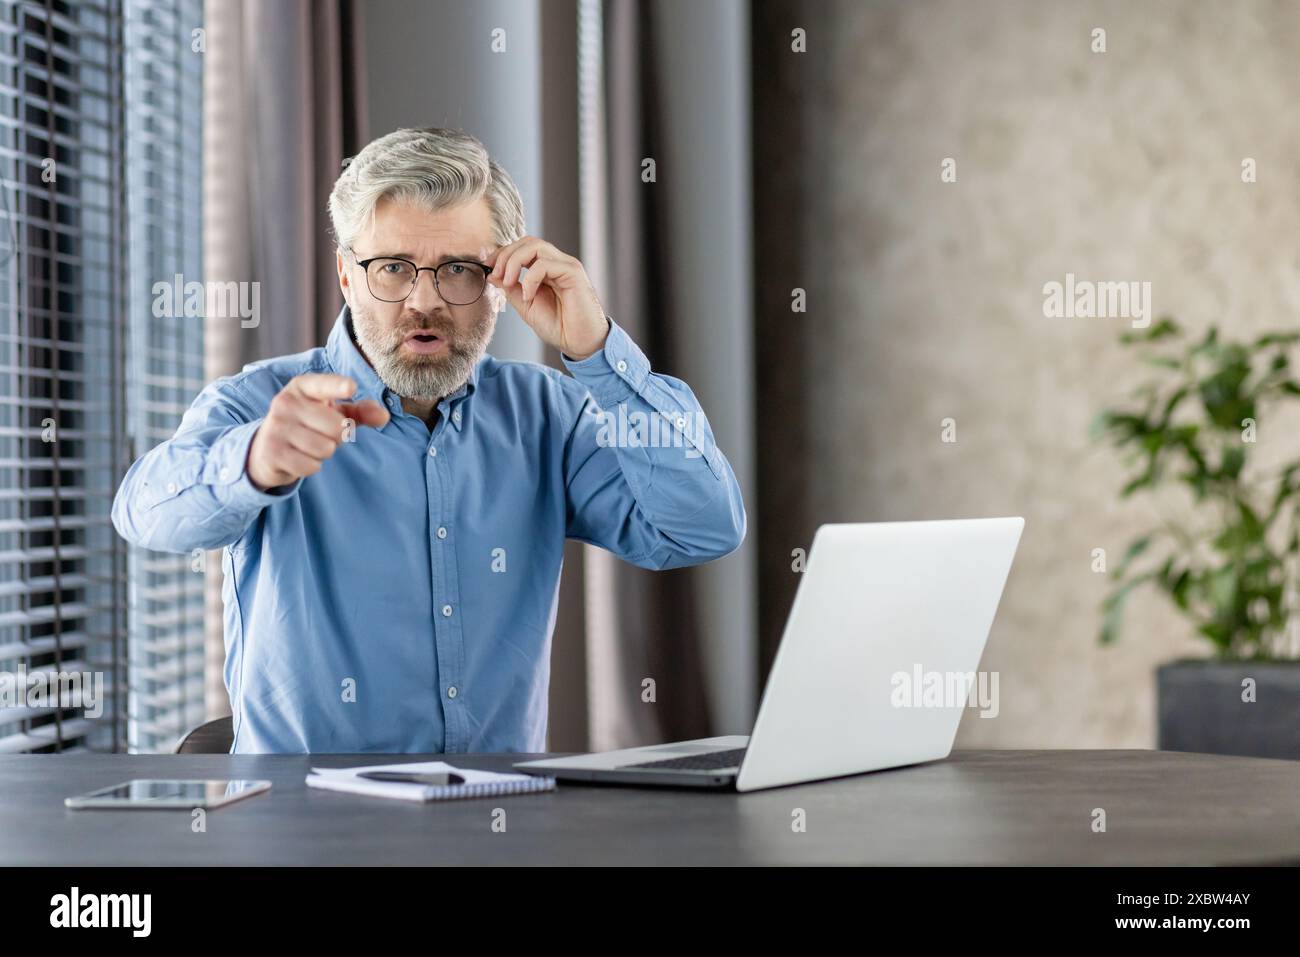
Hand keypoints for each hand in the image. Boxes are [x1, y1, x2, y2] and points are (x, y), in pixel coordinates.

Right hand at [246, 373, 389, 490]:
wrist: (266, 449)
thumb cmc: (308, 424)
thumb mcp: (332, 412)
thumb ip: (360, 412)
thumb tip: (384, 416)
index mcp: (302, 387)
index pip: (323, 384)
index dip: (338, 386)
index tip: (351, 388)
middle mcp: (285, 402)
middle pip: (337, 426)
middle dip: (338, 437)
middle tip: (321, 433)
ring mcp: (276, 427)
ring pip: (326, 448)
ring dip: (324, 453)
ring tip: (308, 445)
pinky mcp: (272, 452)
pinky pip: (311, 466)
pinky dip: (311, 466)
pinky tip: (298, 457)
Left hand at [485, 236, 607, 358]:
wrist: (580, 344)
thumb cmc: (559, 327)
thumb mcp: (526, 306)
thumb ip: (511, 289)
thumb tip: (492, 274)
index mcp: (547, 269)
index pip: (522, 248)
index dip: (502, 254)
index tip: (488, 268)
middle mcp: (557, 263)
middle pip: (527, 241)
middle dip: (506, 255)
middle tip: (496, 275)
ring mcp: (566, 266)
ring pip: (536, 246)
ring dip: (514, 262)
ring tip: (508, 282)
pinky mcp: (573, 273)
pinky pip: (545, 264)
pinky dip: (530, 278)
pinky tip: (529, 296)